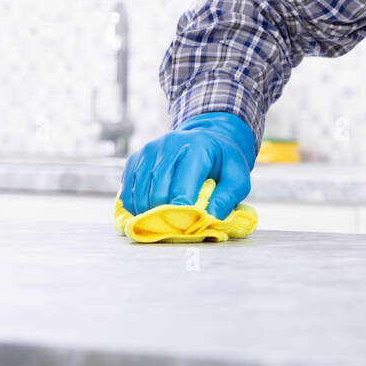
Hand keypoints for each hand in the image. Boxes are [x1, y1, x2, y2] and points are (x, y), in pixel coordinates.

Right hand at [119, 112, 256, 218]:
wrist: (209, 138)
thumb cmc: (224, 162)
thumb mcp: (238, 179)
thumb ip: (227, 199)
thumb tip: (209, 219)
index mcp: (196, 148)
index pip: (181, 190)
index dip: (183, 215)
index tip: (190, 227)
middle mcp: (168, 145)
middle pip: (157, 194)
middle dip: (166, 216)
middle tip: (178, 226)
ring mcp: (149, 150)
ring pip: (139, 194)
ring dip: (149, 213)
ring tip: (166, 219)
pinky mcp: (136, 158)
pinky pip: (127, 190)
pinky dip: (137, 205)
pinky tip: (152, 208)